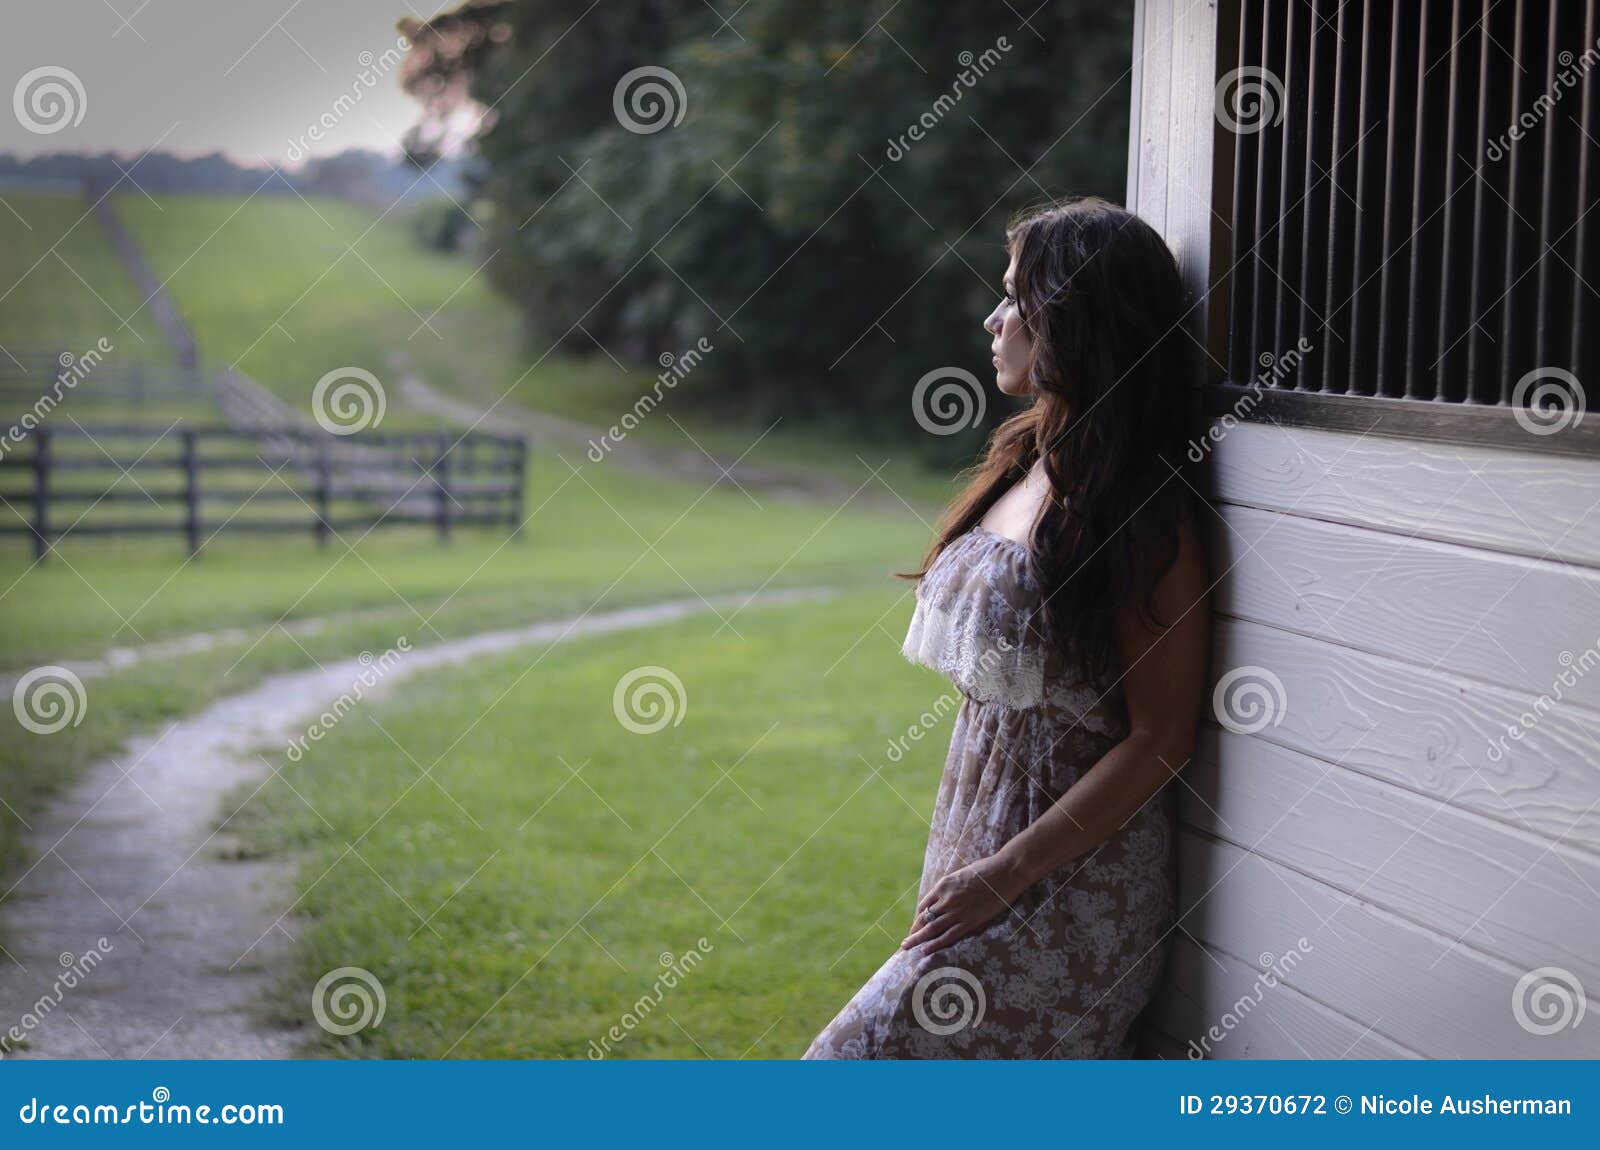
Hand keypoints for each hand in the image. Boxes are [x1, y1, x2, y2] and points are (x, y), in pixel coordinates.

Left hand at [900, 854, 1027, 953]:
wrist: (1004, 872)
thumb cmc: (986, 870)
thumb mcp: (960, 875)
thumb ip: (951, 887)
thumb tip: (946, 897)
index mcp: (943, 885)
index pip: (925, 905)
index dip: (919, 917)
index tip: (917, 925)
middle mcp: (946, 899)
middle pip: (925, 918)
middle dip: (914, 931)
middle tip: (905, 942)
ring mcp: (957, 911)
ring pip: (932, 928)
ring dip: (918, 939)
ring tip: (908, 947)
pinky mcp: (970, 921)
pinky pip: (949, 935)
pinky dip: (936, 944)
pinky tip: (926, 950)